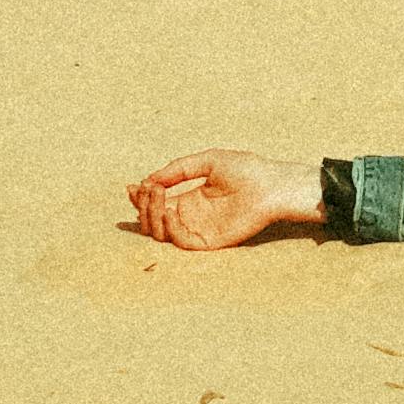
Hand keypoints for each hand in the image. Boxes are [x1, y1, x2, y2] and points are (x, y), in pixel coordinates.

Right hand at [130, 149, 325, 249]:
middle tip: (147, 188)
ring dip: (151, 215)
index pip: (156, 204)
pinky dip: (168, 228)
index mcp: (189, 199)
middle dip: (142, 205)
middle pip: (152, 220)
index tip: (131, 186)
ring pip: (160, 233)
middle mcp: (190, 216)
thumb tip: (149, 180)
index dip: (140, 197)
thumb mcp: (206, 162)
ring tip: (157, 195)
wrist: (272, 184)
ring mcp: (198, 229)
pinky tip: (170, 211)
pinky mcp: (209, 241)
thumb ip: (178, 169)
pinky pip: (179, 241)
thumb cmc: (246, 169)